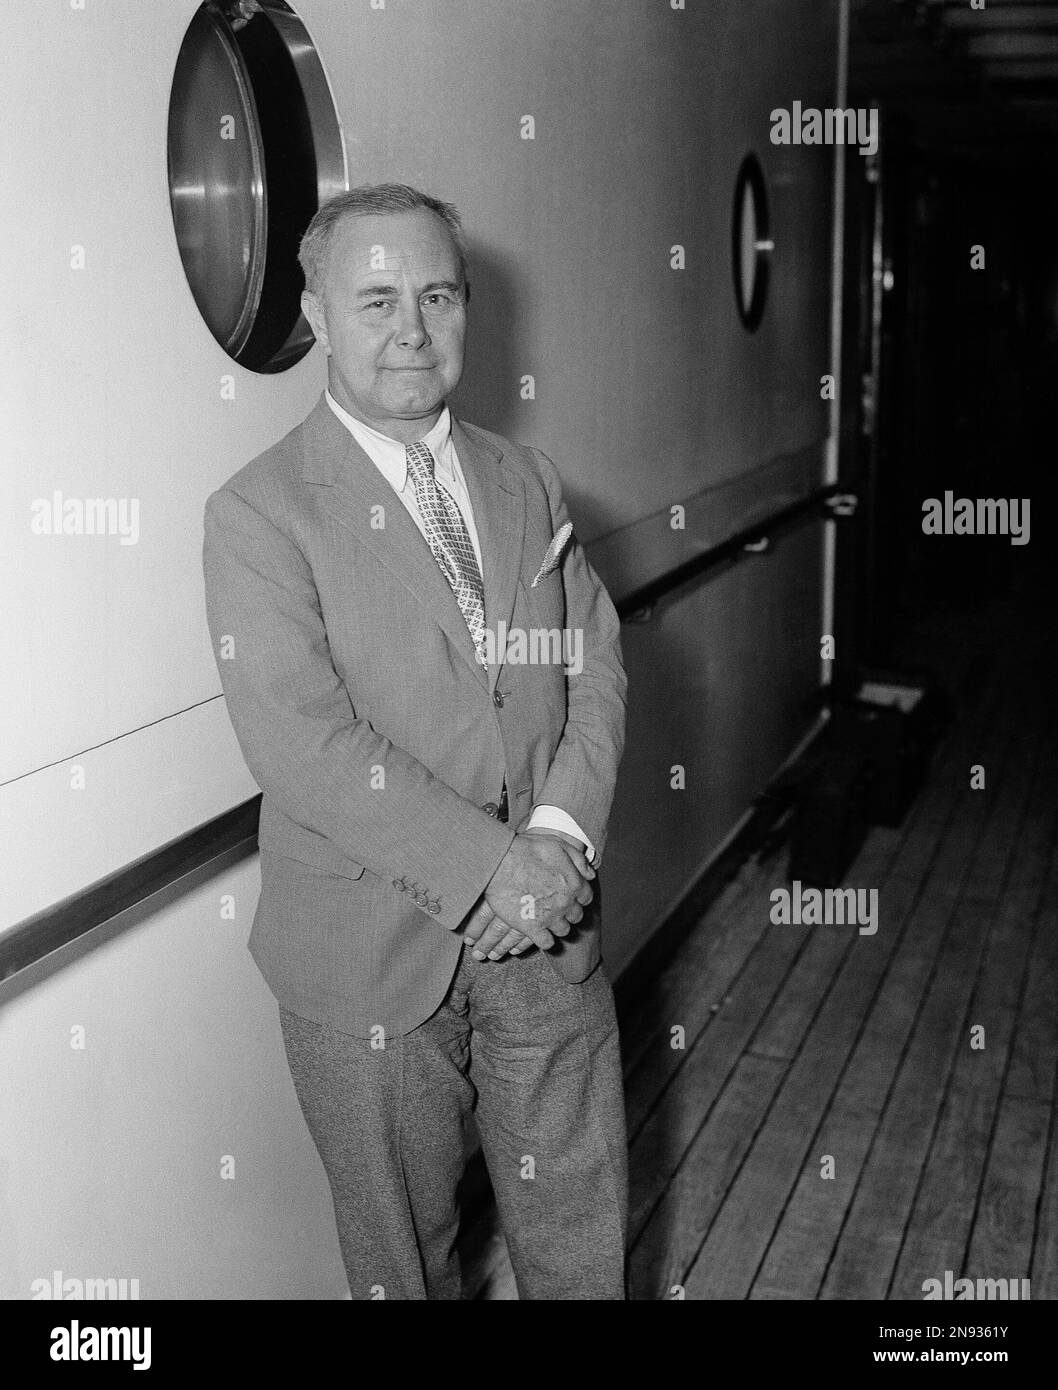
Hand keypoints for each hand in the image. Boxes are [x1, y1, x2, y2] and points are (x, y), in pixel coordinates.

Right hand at [464, 829, 593, 960]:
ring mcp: (550, 917)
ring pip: (563, 930)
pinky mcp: (532, 928)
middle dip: (568, 912)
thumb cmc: (527, 849)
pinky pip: (546, 943)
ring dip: (557, 926)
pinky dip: (544, 940)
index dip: (578, 897)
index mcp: (574, 883)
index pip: (586, 897)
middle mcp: (566, 903)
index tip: (570, 896)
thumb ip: (578, 860)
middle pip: (576, 916)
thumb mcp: (558, 845)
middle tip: (557, 908)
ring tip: (547, 920)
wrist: (500, 862)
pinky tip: (538, 934)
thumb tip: (591, 874)